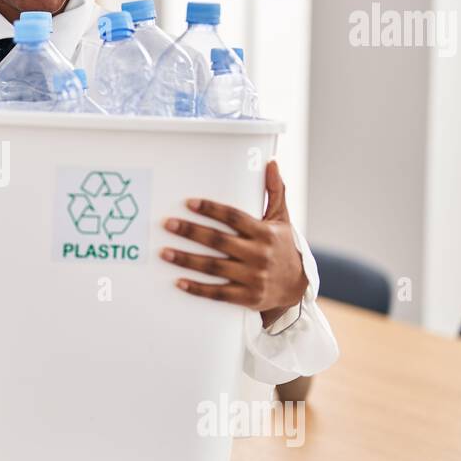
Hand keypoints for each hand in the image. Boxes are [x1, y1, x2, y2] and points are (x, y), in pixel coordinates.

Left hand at [159, 160, 307, 326]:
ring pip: (214, 267)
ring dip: (187, 260)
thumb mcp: (282, 219)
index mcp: (265, 233)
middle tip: (167, 224)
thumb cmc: (283, 247)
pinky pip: (218, 293)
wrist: (297, 286)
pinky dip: (197, 289)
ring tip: (164, 252)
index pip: (234, 218)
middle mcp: (259, 254)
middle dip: (191, 231)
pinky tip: (178, 281)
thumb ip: (275, 191)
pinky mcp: (247, 298)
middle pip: (218, 241)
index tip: (189, 202)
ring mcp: (253, 278)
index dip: (211, 209)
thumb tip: (271, 162)